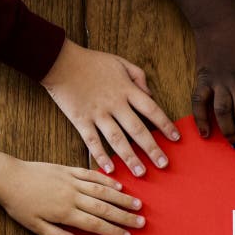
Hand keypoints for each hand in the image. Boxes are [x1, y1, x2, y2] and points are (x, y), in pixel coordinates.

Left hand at [0, 152, 145, 234]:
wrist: (6, 176)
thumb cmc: (19, 204)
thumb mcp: (34, 226)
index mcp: (64, 212)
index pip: (94, 224)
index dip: (112, 231)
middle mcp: (72, 196)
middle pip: (103, 208)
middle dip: (124, 217)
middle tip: (141, 222)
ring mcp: (71, 181)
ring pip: (101, 190)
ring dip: (121, 198)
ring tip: (137, 205)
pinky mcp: (68, 169)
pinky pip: (91, 174)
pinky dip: (106, 179)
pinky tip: (119, 185)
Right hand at [42, 39, 179, 175]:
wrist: (59, 60)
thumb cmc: (91, 61)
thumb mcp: (120, 61)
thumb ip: (138, 77)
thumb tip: (151, 94)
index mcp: (126, 90)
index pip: (151, 109)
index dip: (165, 124)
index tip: (176, 138)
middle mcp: (114, 104)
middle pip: (137, 129)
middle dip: (152, 149)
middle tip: (163, 165)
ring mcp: (97, 114)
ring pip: (117, 139)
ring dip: (130, 158)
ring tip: (141, 173)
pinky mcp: (81, 121)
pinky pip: (92, 141)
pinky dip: (100, 156)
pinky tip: (110, 170)